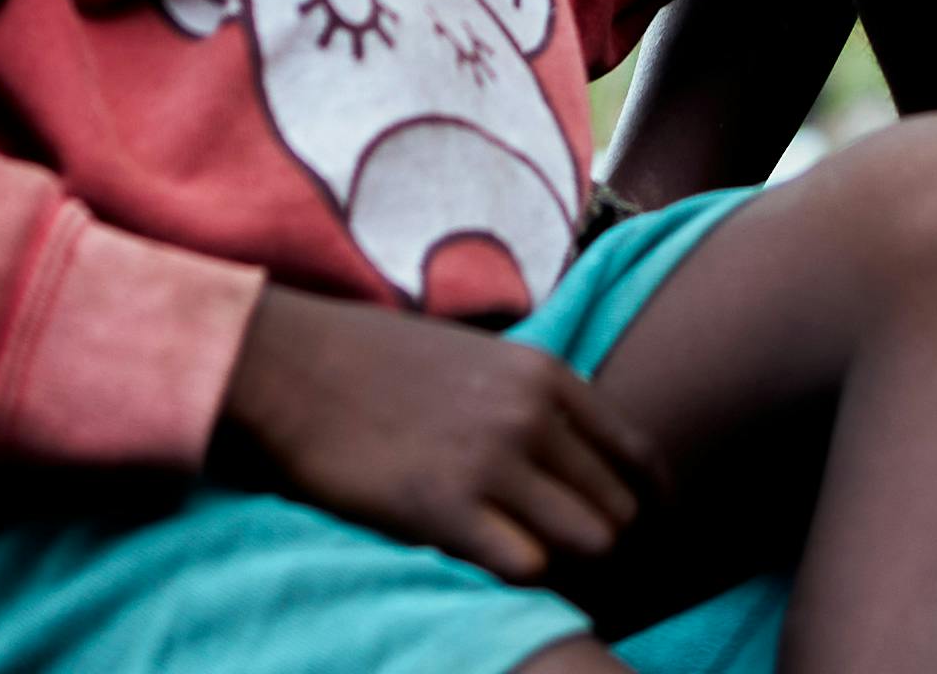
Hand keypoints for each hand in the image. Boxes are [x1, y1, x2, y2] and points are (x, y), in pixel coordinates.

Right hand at [218, 285, 661, 583]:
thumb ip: (532, 401)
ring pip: (587, 542)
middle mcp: (532, 416)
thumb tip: (573, 456)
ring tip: (525, 563)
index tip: (637, 533)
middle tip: (562, 557)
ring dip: (563, 564)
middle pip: (617, 509)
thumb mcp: (478, 358)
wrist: (290, 367)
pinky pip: (525, 567)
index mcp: (545, 376)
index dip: (646, 504)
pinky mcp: (445, 508)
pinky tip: (483, 566)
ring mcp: (492, 462)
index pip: (637, 455)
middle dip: (597, 542)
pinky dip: (516, 578)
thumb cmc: (375, 365)